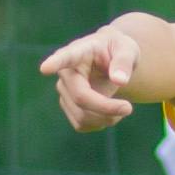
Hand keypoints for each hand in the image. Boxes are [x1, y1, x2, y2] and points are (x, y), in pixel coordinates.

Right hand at [38, 18, 152, 133]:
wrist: (111, 60)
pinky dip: (101, 123)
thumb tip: (119, 81)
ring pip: (82, 116)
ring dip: (107, 118)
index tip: (45, 68)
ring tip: (123, 106)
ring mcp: (64, 91)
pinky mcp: (67, 106)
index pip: (65, 57)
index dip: (55, 63)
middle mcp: (65, 72)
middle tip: (129, 108)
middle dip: (106, 107)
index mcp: (78, 51)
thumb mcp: (127, 50)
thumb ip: (124, 62)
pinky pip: (82, 124)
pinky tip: (111, 112)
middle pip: (80, 97)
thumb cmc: (118, 50)